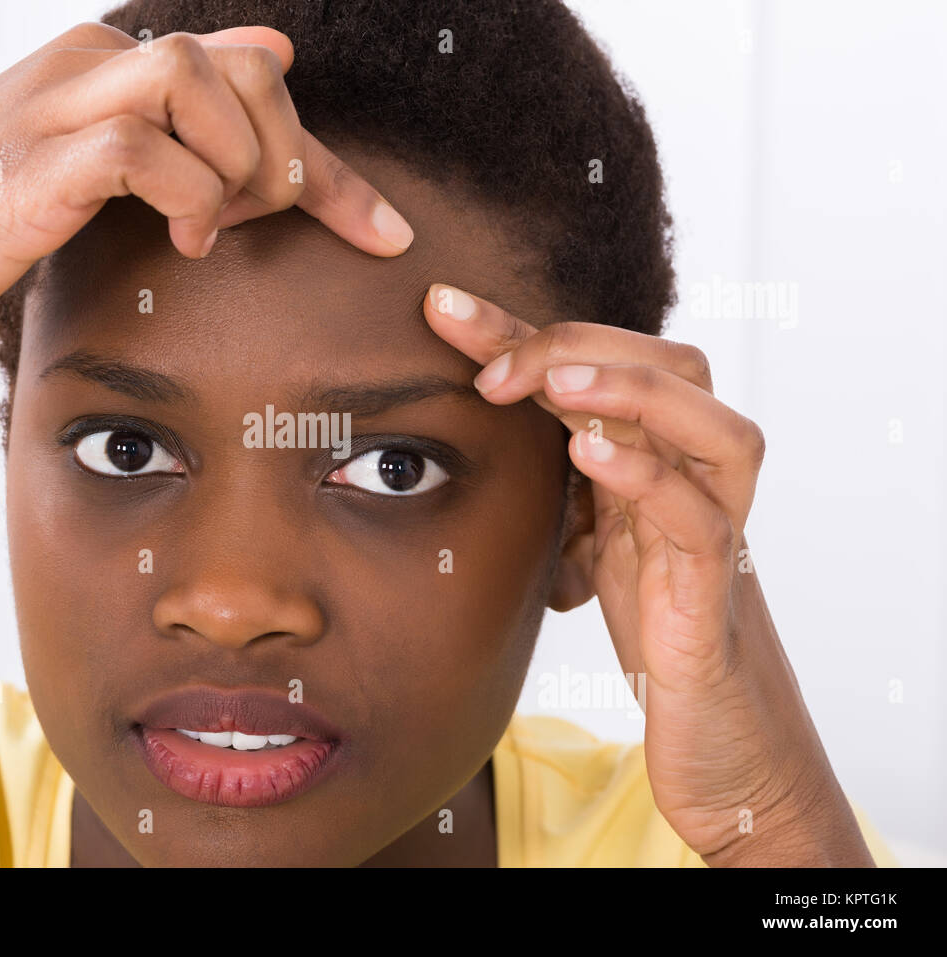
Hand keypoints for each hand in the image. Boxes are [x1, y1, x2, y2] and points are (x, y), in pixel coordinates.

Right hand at [0, 22, 412, 363]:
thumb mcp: (83, 174)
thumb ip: (173, 125)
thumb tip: (271, 51)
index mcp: (104, 65)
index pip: (251, 78)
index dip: (332, 160)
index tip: (383, 232)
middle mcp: (84, 63)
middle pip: (244, 67)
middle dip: (296, 156)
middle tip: (273, 224)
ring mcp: (55, 105)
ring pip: (202, 82)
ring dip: (242, 167)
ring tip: (220, 230)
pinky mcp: (31, 162)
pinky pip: (147, 147)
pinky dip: (189, 199)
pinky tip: (181, 244)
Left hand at [424, 283, 873, 865]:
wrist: (720, 745)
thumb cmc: (655, 636)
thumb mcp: (593, 544)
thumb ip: (564, 486)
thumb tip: (465, 443)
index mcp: (656, 461)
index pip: (599, 369)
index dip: (521, 330)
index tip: (441, 307)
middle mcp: (696, 482)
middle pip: (669, 368)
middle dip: (573, 342)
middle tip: (485, 353)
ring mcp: (716, 535)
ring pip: (711, 428)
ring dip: (629, 389)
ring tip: (551, 377)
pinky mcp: (715, 595)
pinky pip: (700, 519)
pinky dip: (648, 476)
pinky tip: (589, 452)